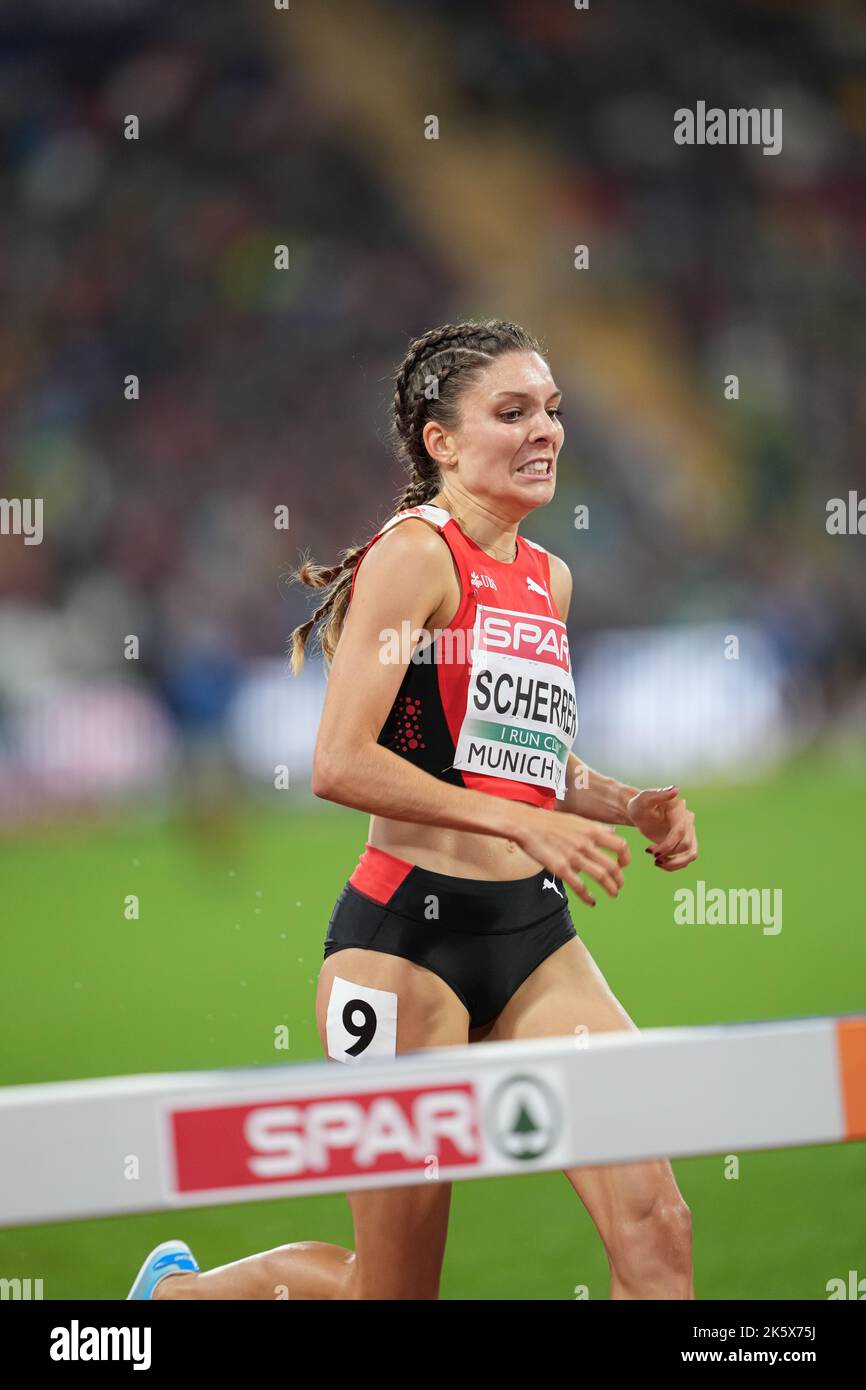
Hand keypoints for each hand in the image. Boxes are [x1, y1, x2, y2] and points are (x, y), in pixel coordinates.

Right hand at [509, 804, 630, 908]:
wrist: (524, 824)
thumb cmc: (548, 822)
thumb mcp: (576, 819)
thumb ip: (595, 827)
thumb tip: (613, 831)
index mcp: (591, 830)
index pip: (621, 845)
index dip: (626, 858)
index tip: (623, 865)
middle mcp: (586, 843)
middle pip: (613, 866)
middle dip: (619, 879)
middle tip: (619, 886)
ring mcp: (574, 856)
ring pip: (601, 877)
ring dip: (610, 888)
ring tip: (612, 894)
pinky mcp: (560, 868)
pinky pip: (580, 886)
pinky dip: (589, 897)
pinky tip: (592, 902)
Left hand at [626, 786, 697, 871]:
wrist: (640, 813)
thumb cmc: (639, 805)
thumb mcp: (644, 799)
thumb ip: (658, 793)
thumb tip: (676, 789)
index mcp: (680, 810)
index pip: (680, 832)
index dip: (668, 845)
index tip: (651, 852)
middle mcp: (688, 821)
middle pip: (687, 845)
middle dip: (668, 854)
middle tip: (650, 854)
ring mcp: (689, 832)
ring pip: (691, 854)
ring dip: (675, 863)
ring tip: (657, 863)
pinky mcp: (685, 843)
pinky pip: (687, 859)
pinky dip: (674, 865)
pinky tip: (659, 862)